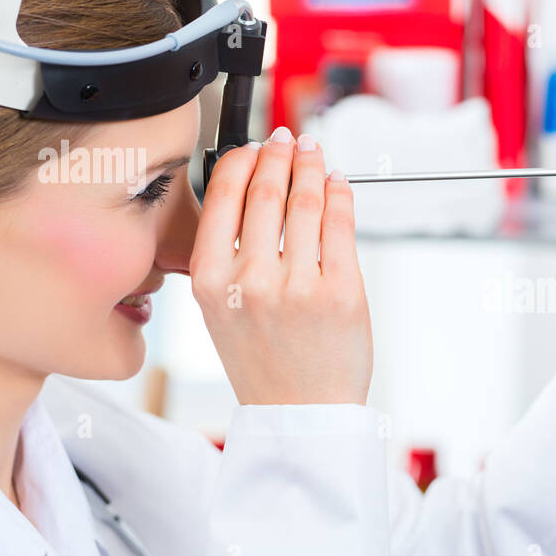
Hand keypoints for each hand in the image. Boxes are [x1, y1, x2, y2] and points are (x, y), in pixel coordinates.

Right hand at [190, 128, 372, 405]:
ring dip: (312, 166)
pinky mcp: (343, 291)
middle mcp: (252, 280)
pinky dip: (340, 194)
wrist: (299, 415)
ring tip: (315, 153)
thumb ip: (226, 256)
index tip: (253, 146)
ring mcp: (300, 285)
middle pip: (268, 190)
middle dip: (281, 154)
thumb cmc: (264, 364)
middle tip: (289, 140)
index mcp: (213, 282)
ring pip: (307, 201)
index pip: (223, 197)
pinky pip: (341, 224)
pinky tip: (338, 183)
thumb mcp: (222, 311)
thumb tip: (249, 189)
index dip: (241, 160)